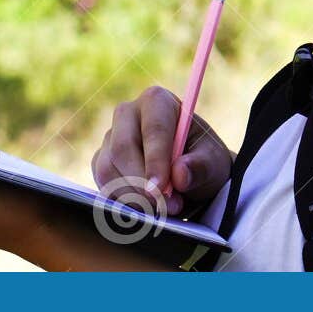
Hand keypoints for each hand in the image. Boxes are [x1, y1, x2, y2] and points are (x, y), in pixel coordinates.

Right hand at [91, 86, 232, 218]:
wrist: (187, 174)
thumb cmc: (201, 160)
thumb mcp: (212, 163)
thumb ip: (199, 167)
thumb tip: (180, 175)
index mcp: (157, 101)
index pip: (153, 129)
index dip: (155, 160)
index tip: (160, 190)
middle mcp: (127, 113)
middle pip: (123, 147)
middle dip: (141, 183)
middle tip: (165, 207)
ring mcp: (110, 137)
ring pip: (108, 169)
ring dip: (133, 196)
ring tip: (162, 209)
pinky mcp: (101, 161)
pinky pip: (103, 184)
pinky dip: (122, 202)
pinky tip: (144, 208)